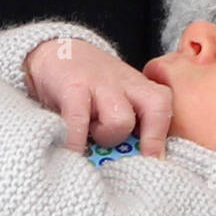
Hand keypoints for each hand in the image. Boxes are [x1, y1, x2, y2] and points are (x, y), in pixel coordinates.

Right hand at [23, 38, 173, 157]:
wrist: (51, 52)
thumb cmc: (85, 86)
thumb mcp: (114, 97)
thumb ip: (130, 122)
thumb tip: (138, 162)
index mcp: (139, 87)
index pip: (164, 106)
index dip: (161, 138)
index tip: (155, 163)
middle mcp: (125, 82)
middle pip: (157, 107)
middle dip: (150, 138)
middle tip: (131, 159)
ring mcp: (99, 82)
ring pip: (121, 121)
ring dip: (106, 136)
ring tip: (90, 136)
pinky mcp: (72, 87)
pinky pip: (79, 122)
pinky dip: (76, 142)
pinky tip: (71, 151)